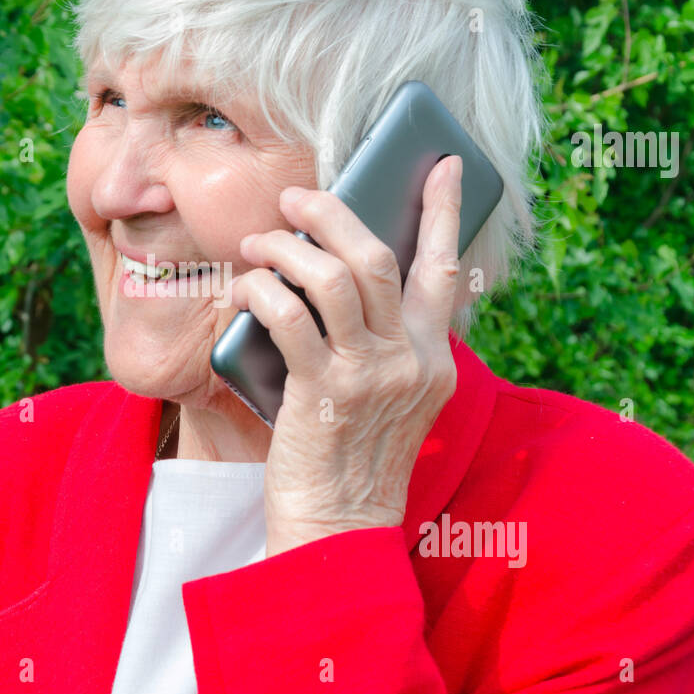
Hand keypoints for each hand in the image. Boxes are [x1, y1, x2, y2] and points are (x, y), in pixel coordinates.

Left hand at [227, 155, 463, 556]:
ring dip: (287, 248)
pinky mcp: (324, 392)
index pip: (448, 271)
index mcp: (436, 359)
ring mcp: (370, 375)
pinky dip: (261, 290)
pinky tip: (245, 289)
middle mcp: (412, 360)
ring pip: (333, 277)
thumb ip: (382, 342)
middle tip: (299, 197)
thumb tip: (332, 273)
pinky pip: (289, 317)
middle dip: (334, 213)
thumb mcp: (391, 397)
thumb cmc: (354, 457)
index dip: (444, 212)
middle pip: (378, 258)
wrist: (340, 528)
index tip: (443, 165)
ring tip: (259, 244)